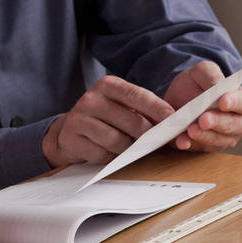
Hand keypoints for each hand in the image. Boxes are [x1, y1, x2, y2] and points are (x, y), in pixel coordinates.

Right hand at [42, 75, 174, 168]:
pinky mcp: (71, 139)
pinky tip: (110, 153)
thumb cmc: (103, 118)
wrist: (69, 130)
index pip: (136, 94)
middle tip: (157, 142)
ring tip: (131, 148)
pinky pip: (101, 153)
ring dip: (129, 149)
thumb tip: (172, 124)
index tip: (172, 118)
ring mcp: (79, 118)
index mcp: (107, 85)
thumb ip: (143, 112)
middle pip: (130, 120)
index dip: (156, 107)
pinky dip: (110, 157)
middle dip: (148, 135)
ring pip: (116, 140)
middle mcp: (91, 99)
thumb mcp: (120, 106)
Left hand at [165, 61, 241, 151]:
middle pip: (234, 126)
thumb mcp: (203, 71)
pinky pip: (200, 148)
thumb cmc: (199, 83)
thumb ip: (211, 75)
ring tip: (190, 130)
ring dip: (204, 136)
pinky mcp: (207, 147)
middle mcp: (239, 123)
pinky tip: (182, 141)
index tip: (222, 101)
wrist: (181, 97)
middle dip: (217, 123)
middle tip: (203, 119)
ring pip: (218, 141)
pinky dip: (190, 145)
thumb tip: (216, 86)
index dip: (235, 102)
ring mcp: (225, 138)